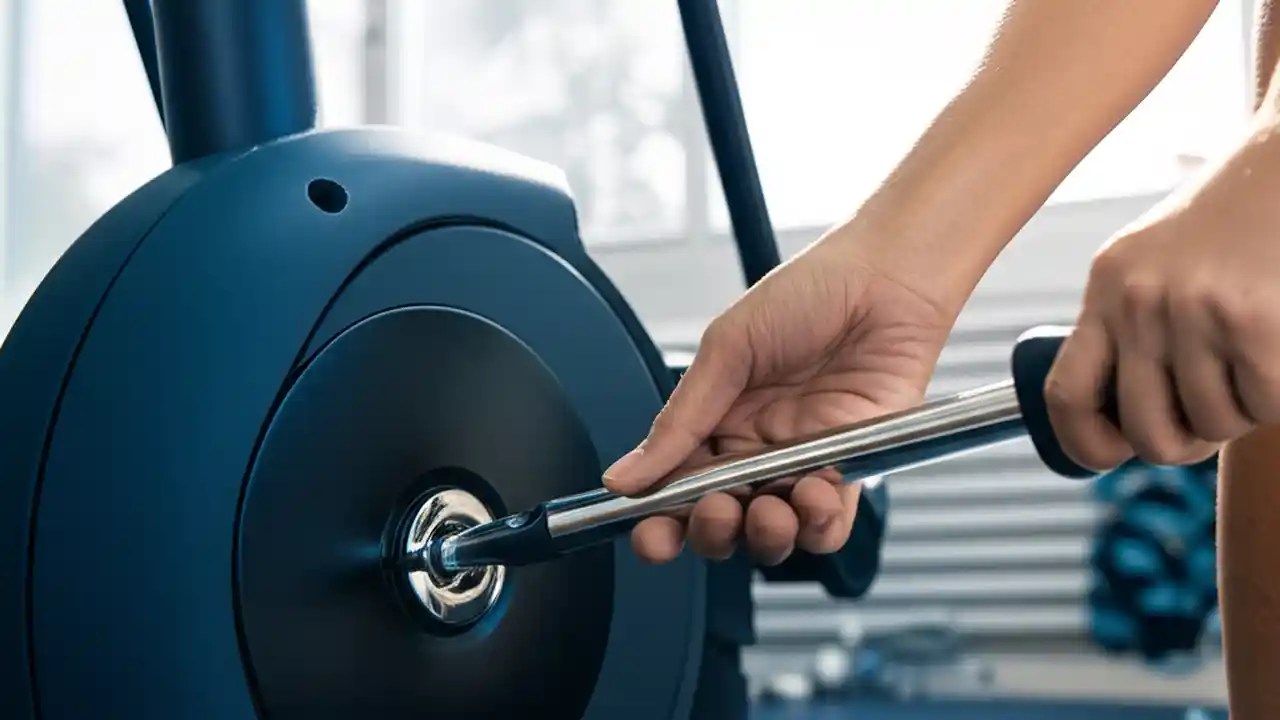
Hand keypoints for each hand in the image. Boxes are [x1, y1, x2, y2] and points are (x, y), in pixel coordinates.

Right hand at [602, 223, 952, 565]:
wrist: (885, 277)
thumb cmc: (809, 293)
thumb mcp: (727, 349)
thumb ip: (678, 421)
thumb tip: (623, 476)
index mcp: (718, 421)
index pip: (677, 487)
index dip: (660, 522)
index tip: (649, 537)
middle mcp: (757, 450)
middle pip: (721, 520)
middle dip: (711, 530)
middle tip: (715, 509)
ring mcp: (804, 463)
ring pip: (774, 533)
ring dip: (765, 535)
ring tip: (769, 509)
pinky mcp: (853, 469)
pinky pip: (831, 524)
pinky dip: (817, 526)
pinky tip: (813, 496)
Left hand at [1046, 120, 1279, 470]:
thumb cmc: (1238, 217)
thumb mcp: (1159, 262)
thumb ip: (1135, 329)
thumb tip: (1126, 427)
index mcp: (1108, 287)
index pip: (1065, 394)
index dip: (1085, 445)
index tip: (1112, 454)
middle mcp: (1140, 301)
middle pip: (1147, 433)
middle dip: (1186, 442)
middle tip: (1213, 414)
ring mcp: (1196, 312)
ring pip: (1216, 425)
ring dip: (1244, 408)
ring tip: (1255, 352)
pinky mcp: (1256, 324)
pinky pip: (1266, 405)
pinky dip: (1279, 393)